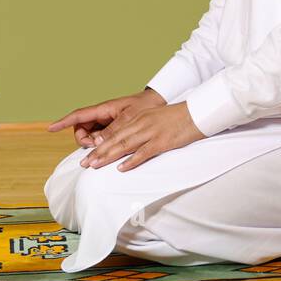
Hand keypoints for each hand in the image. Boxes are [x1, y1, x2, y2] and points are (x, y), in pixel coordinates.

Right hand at [47, 88, 166, 148]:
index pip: (78, 115)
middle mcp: (102, 116)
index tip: (50, 128)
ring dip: (92, 144)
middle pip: (81, 128)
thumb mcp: (130, 119)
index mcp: (104, 109)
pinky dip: (101, 145)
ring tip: (103, 148)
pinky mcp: (113, 129)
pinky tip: (108, 150)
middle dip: (83, 139)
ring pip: (90, 135)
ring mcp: (107, 123)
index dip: (63, 122)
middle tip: (94, 146)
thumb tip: (97, 142)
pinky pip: (100, 138)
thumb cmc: (145, 107)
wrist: (159, 103)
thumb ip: (114, 130)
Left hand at [82, 101, 205, 171]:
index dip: (100, 143)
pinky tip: (121, 168)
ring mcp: (151, 132)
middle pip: (115, 139)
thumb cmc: (178, 117)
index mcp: (138, 118)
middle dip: (98, 152)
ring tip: (95, 165)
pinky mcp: (161, 141)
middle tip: (84, 163)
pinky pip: (143, 153)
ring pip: (124, 145)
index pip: (114, 132)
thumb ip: (141, 128)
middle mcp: (141, 124)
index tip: (88, 153)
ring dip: (108, 156)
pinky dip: (131, 161)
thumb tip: (130, 142)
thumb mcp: (155, 118)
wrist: (197, 112)